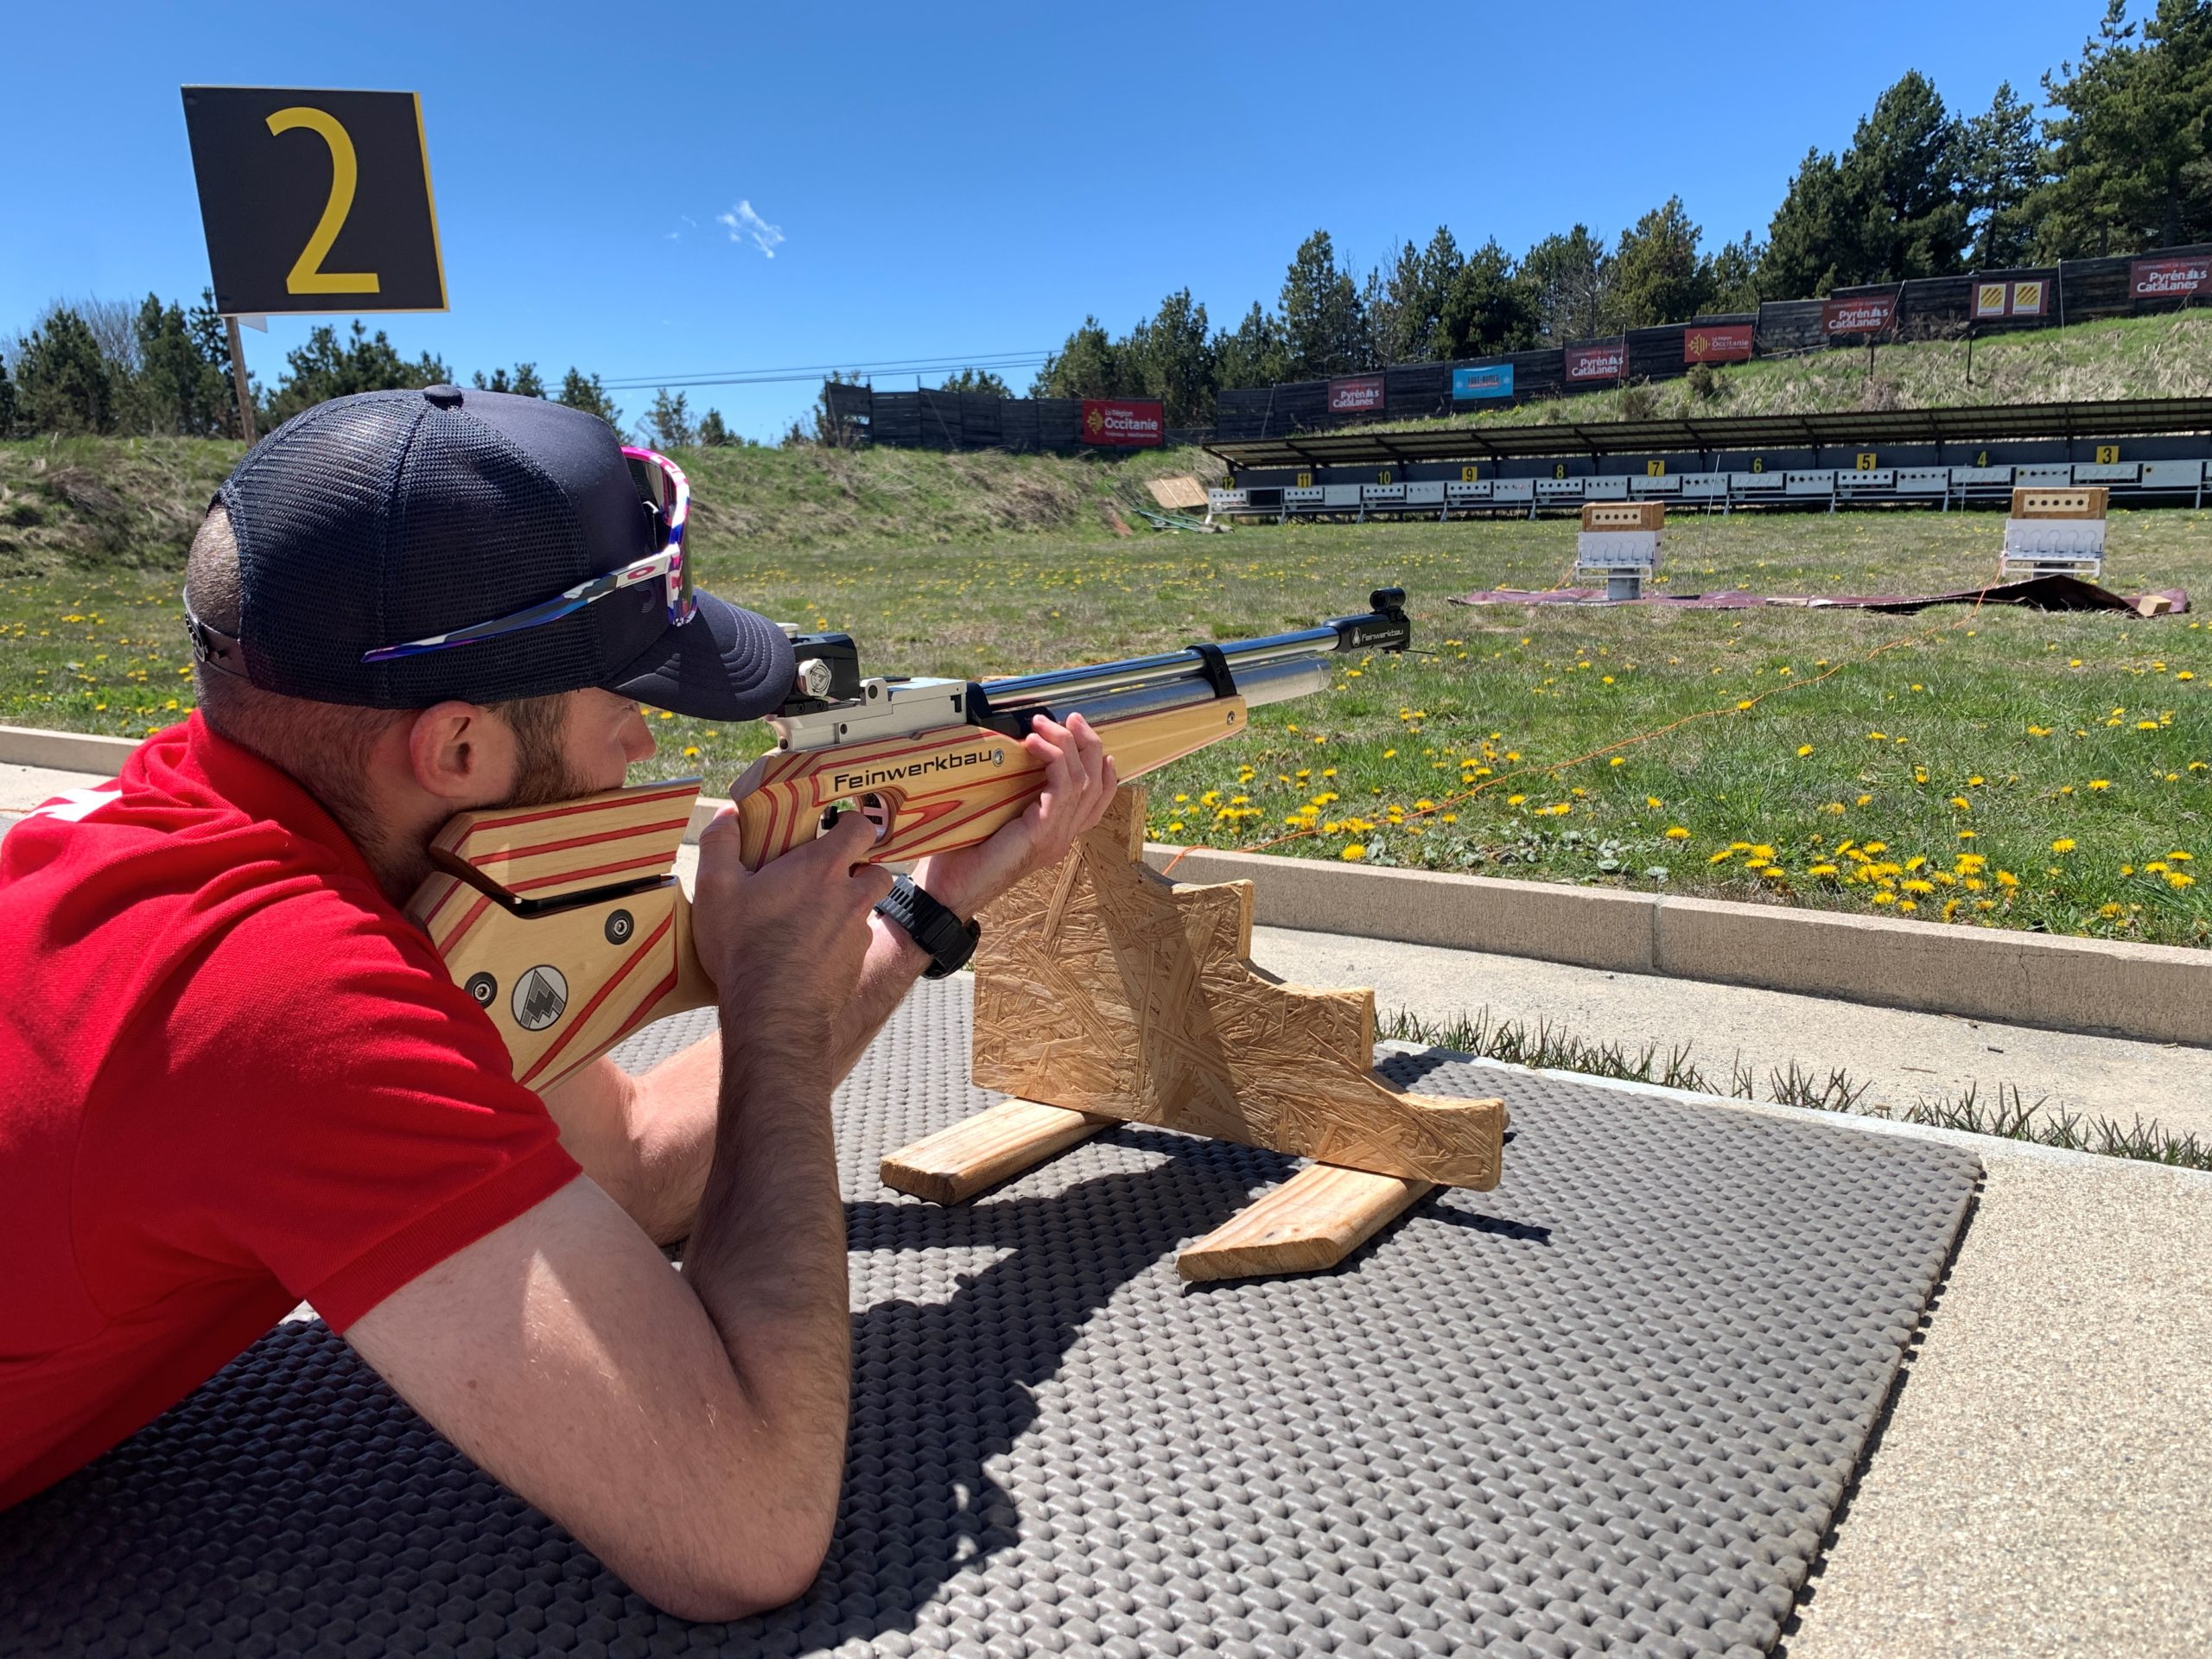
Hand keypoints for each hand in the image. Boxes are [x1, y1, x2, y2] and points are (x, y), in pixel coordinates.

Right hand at [691, 804, 893, 1075]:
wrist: (773, 1012)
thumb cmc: (744, 945)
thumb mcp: (715, 887)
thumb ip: (721, 843)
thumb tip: (728, 814)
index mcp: (823, 868)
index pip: (862, 828)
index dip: (851, 825)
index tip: (833, 830)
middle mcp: (851, 897)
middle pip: (878, 870)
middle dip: (860, 869)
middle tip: (827, 878)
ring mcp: (858, 934)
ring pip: (867, 910)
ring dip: (851, 908)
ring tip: (814, 918)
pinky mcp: (855, 966)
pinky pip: (856, 945)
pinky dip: (840, 944)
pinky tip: (810, 955)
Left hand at [914, 712, 1117, 919]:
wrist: (949, 890)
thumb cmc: (963, 857)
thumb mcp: (994, 820)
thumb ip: (1009, 797)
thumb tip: (1004, 759)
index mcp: (1057, 836)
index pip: (1098, 801)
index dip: (1103, 770)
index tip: (1089, 741)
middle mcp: (1064, 837)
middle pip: (1098, 784)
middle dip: (1089, 745)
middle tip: (1071, 718)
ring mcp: (1057, 836)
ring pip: (1084, 779)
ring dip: (1066, 744)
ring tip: (1042, 724)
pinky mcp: (1043, 831)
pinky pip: (1063, 785)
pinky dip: (1053, 758)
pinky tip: (1033, 743)